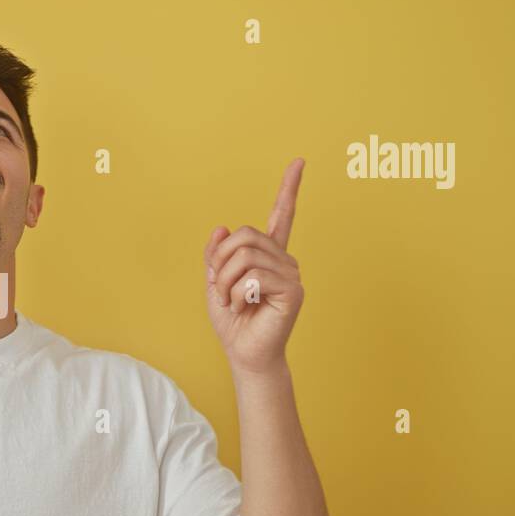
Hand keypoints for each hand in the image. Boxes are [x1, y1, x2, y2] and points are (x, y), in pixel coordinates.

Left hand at [203, 158, 304, 375]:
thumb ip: (216, 256)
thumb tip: (222, 228)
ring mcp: (291, 273)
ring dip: (227, 282)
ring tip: (235, 302)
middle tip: (223, 289)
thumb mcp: (214, 283)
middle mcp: (284, 259)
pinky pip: (254, 276)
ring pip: (245, 256)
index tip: (300, 162)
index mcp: (267, 255)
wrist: (244, 353)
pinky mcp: (293, 289)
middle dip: (222, 262)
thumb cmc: (233, 321)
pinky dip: (238, 293)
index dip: (289, 188)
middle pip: (245, 235)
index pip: (281, 215)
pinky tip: (245, 306)